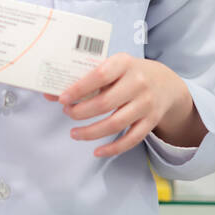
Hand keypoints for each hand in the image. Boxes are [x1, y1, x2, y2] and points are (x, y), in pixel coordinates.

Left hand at [46, 53, 198, 157]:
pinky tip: (97, 151)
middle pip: (106, 103)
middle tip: (68, 113)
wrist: (165, 83)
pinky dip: (113, 148)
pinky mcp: (150, 122)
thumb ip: (84, 78)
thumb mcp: (112, 67)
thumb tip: (49, 92)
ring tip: (74, 133)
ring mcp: (146, 104)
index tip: (62, 99)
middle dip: (82, 112)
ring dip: (91, 132)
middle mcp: (138, 83)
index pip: (100, 75)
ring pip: (116, 123)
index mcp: (124, 63)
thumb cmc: (128, 74)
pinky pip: (131, 139)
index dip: (79, 88)